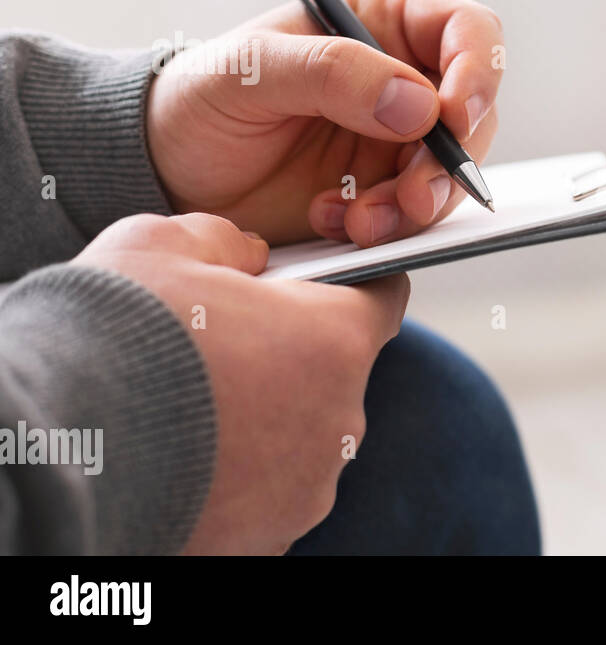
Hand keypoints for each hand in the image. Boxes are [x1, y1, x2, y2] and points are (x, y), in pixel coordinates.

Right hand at [72, 213, 408, 553]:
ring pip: (301, 439)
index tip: (324, 284)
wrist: (51, 443)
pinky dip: (239, 477)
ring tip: (192, 410)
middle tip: (223, 349)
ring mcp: (307, 487)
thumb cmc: (112, 334)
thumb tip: (248, 256)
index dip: (352, 285)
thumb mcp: (164, 245)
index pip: (382, 299)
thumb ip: (227, 242)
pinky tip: (186, 459)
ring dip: (265, 422)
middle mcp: (338, 421)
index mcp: (334, 342)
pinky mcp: (269, 537)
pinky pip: (268, 494)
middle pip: (335, 374)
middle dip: (291, 357)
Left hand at [146, 0, 503, 246]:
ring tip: (360, 222)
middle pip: (475, 113)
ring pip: (452, 172)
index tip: (454, 118)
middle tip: (410, 197)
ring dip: (419, 205)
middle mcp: (401, 80)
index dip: (477, 71)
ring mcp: (397, 142)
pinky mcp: (385, 194)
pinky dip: (390, 229)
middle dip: (449, 161)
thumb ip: (331, 72)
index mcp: (378, 23)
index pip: (466, 32)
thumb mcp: (250, 71)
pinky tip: (337, 225)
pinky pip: (418, 215)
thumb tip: (420, 102)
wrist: (166, 175)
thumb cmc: (197, 101)